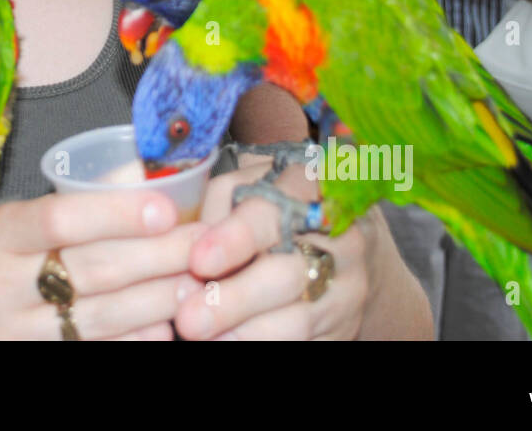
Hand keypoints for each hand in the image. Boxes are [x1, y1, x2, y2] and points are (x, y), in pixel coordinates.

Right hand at [0, 191, 204, 339]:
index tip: (166, 208)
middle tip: (203, 244)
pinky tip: (166, 325)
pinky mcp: (28, 360)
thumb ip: (75, 204)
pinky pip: (91, 351)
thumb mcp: (18, 221)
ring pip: (99, 317)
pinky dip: (135, 338)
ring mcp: (11, 334)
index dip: (117, 213)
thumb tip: (148, 180)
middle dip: (157, 256)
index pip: (59, 219)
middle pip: (91, 271)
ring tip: (197, 281)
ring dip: (158, 299)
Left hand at [170, 160, 369, 339]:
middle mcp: (339, 240)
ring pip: (298, 319)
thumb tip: (184, 246)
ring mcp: (346, 288)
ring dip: (245, 331)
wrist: (332, 243)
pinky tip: (228, 340)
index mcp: (309, 192)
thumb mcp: (244, 189)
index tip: (199, 260)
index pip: (273, 214)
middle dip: (234, 299)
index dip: (235, 238)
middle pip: (287, 275)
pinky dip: (261, 342)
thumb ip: (216, 208)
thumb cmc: (269, 210)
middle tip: (189, 318)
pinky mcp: (343, 325)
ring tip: (201, 335)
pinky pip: (306, 341)